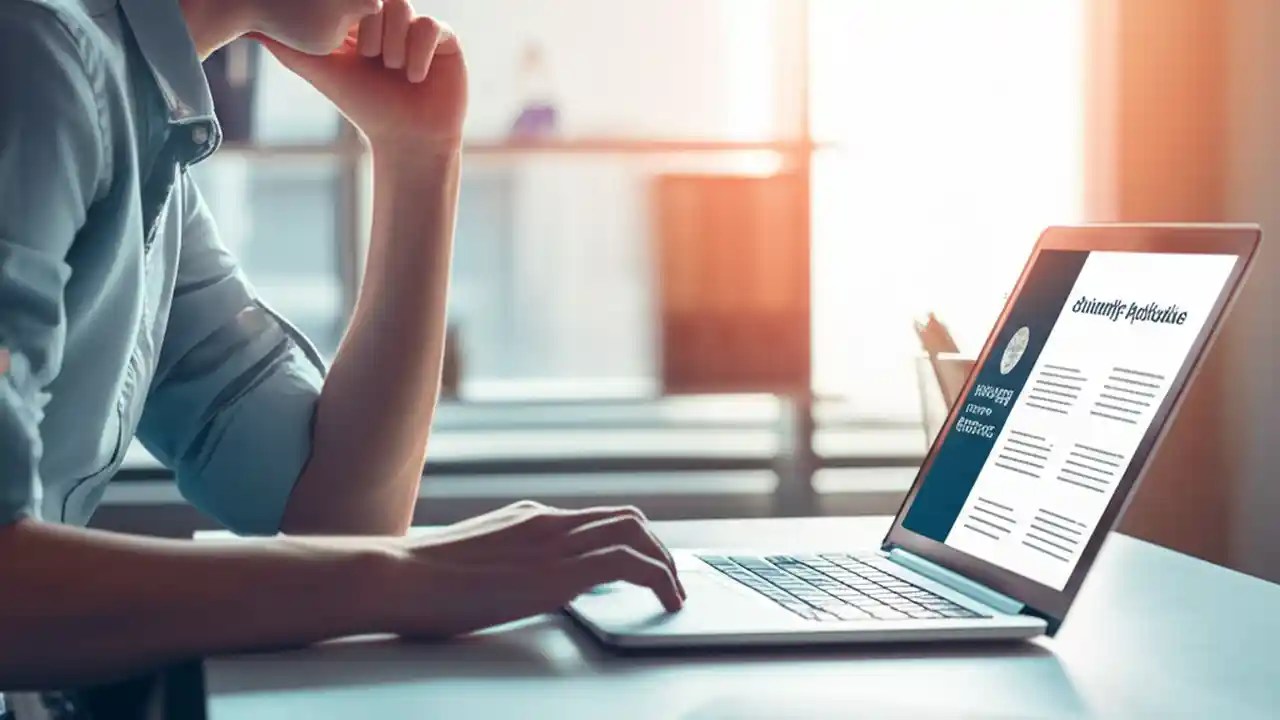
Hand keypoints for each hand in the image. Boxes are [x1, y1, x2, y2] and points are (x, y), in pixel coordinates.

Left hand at [254, 0, 466, 149]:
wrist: (406, 139)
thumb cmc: (365, 108)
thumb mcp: (320, 71)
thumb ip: (287, 46)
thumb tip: (248, 28)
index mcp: (364, 23)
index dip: (350, 13)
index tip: (352, 45)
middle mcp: (393, 21)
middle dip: (371, 33)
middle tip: (371, 61)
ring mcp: (419, 29)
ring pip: (403, 9)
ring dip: (394, 45)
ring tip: (393, 72)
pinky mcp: (446, 41)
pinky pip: (430, 26)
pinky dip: (418, 54)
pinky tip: (414, 78)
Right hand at [379, 502, 686, 637]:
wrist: (398, 577)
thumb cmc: (419, 581)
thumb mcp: (471, 561)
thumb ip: (502, 563)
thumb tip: (511, 585)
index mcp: (527, 517)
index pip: (593, 518)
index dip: (626, 540)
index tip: (641, 565)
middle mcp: (547, 521)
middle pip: (624, 518)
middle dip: (655, 548)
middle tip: (669, 581)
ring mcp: (554, 543)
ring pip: (635, 532)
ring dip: (665, 564)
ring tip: (675, 595)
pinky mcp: (558, 572)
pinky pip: (628, 562)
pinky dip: (658, 578)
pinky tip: (667, 602)